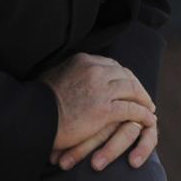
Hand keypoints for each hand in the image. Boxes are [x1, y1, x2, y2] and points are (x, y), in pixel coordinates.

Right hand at [41, 54, 156, 169]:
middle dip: (137, 87)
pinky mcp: (105, 110)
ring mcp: (101, 90)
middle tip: (144, 97)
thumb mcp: (53, 76)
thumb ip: (70, 72)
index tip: (129, 84)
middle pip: (125, 75)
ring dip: (144, 100)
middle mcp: (94, 71)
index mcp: (82, 61)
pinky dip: (143, 115)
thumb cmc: (37, 102)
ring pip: (132, 90)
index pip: (111, 65)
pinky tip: (149, 119)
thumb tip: (76, 74)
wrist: (31, 119)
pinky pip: (132, 110)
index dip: (123, 76)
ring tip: (149, 108)